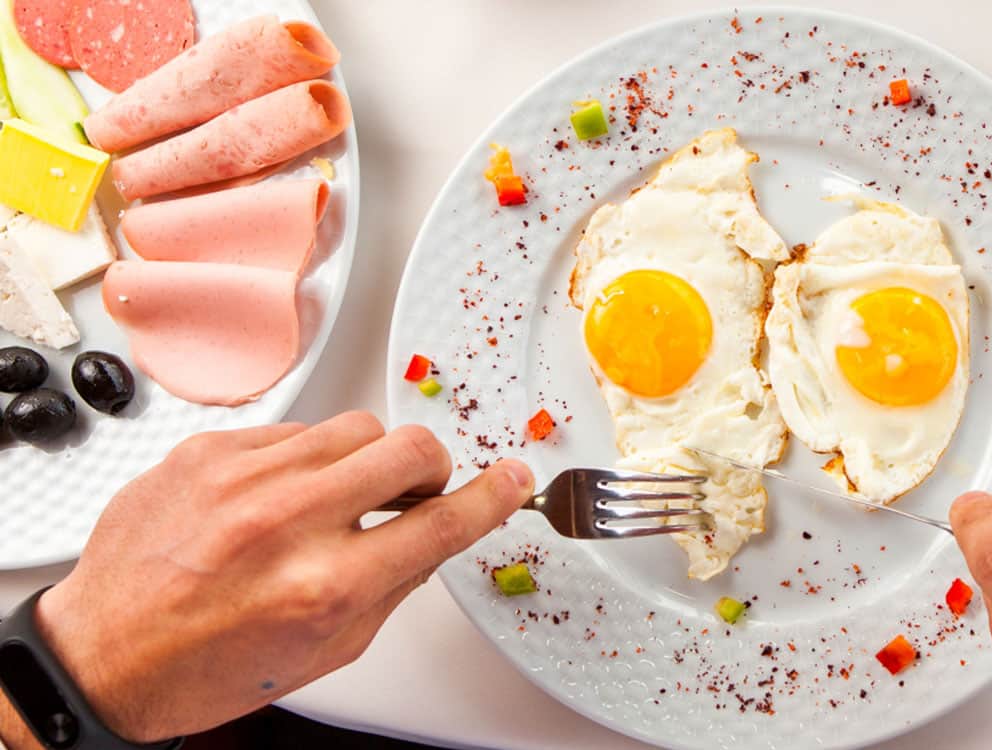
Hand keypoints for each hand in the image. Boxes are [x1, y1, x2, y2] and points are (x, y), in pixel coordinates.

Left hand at [27, 413, 532, 742]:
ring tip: (336, 496)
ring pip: (357, 427)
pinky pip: (295, 429)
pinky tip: (279, 495)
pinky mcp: (209, 450)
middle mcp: (289, 522)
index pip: (442, 523)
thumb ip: (391, 586)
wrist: (103, 653)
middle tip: (413, 491)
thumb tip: (435, 532)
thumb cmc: (205, 665)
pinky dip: (305, 459)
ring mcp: (245, 477)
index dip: (492, 496)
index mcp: (327, 586)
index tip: (509, 479)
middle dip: (429, 469)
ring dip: (366, 460)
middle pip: (411, 450)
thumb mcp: (325, 651)